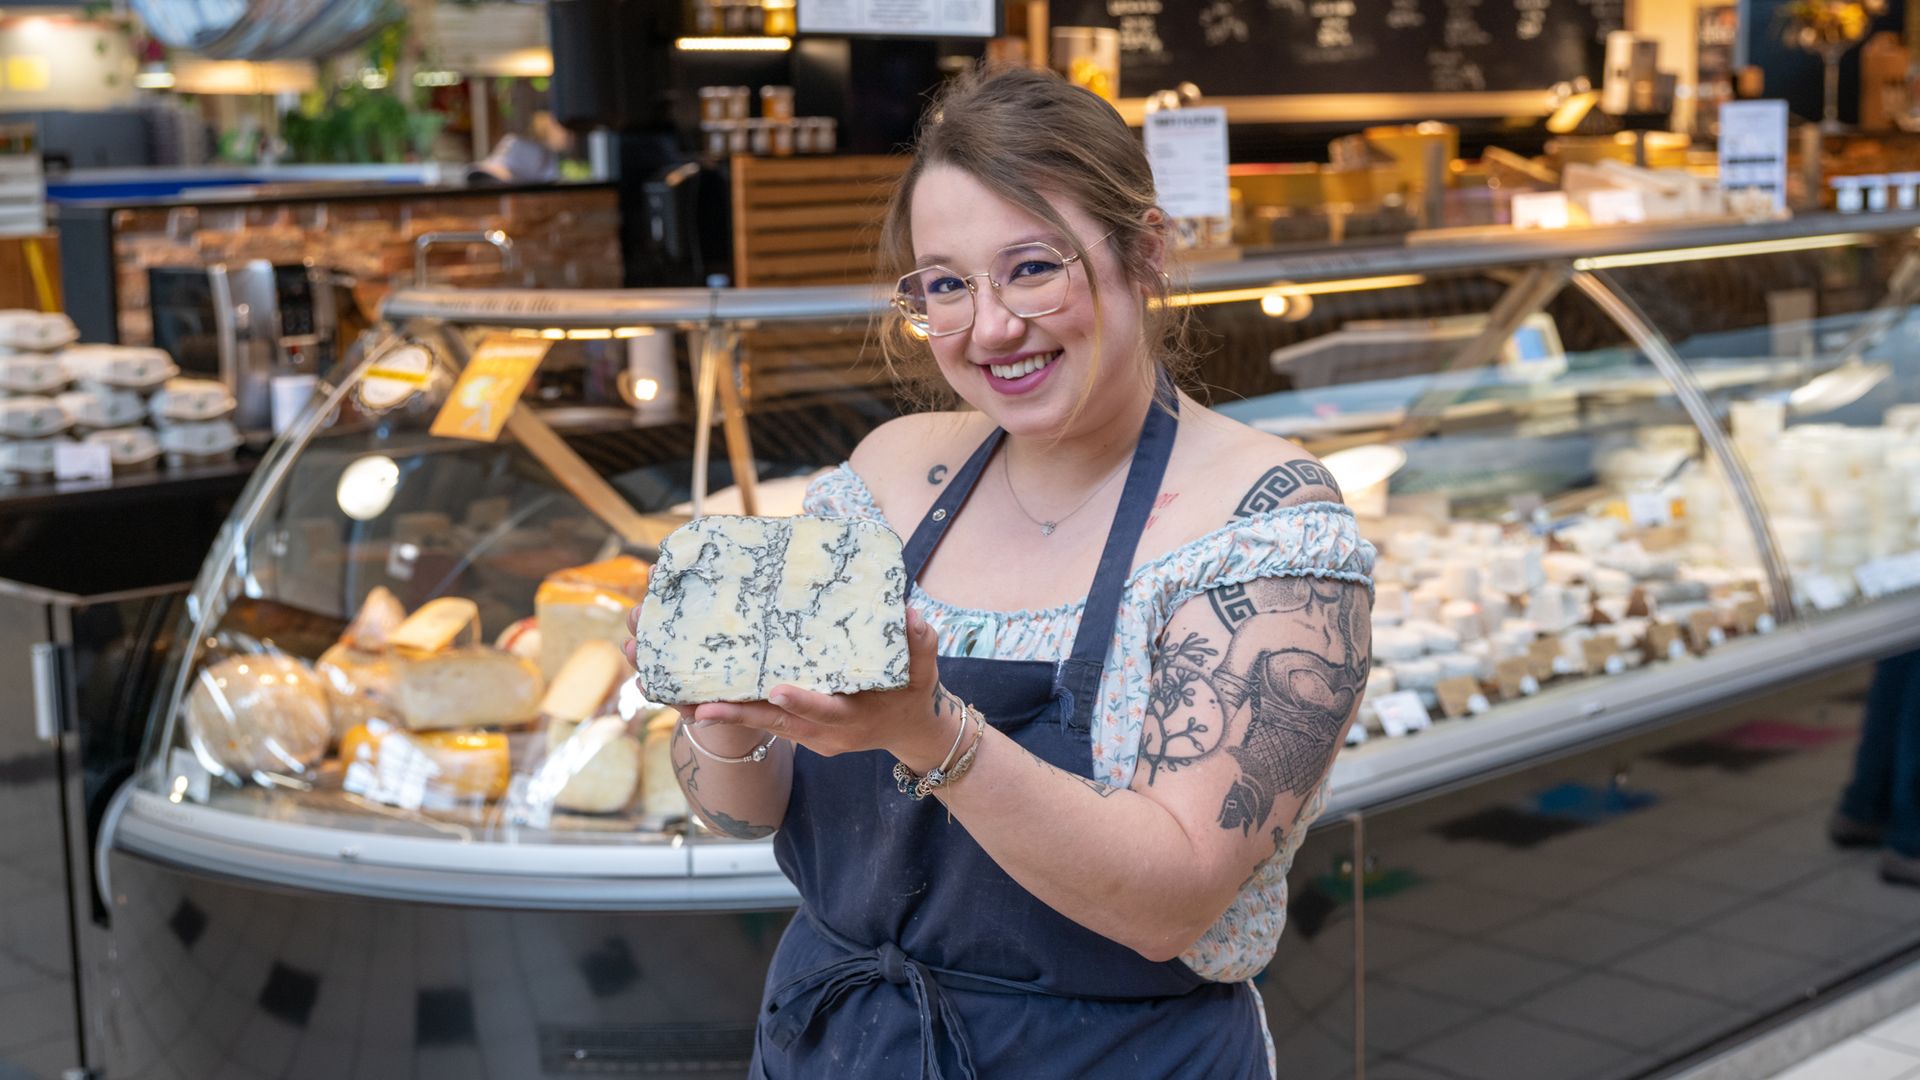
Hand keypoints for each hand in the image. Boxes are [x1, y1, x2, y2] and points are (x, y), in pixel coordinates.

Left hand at [680, 608, 957, 763]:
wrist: (908, 732)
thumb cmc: (914, 694)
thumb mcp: (925, 671)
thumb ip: (920, 644)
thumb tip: (911, 614)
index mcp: (853, 718)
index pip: (825, 710)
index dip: (802, 702)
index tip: (777, 691)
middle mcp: (825, 734)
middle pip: (777, 725)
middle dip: (740, 716)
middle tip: (702, 708)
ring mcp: (808, 737)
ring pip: (761, 727)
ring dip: (724, 715)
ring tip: (682, 702)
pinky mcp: (796, 732)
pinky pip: (761, 723)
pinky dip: (734, 711)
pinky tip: (699, 698)